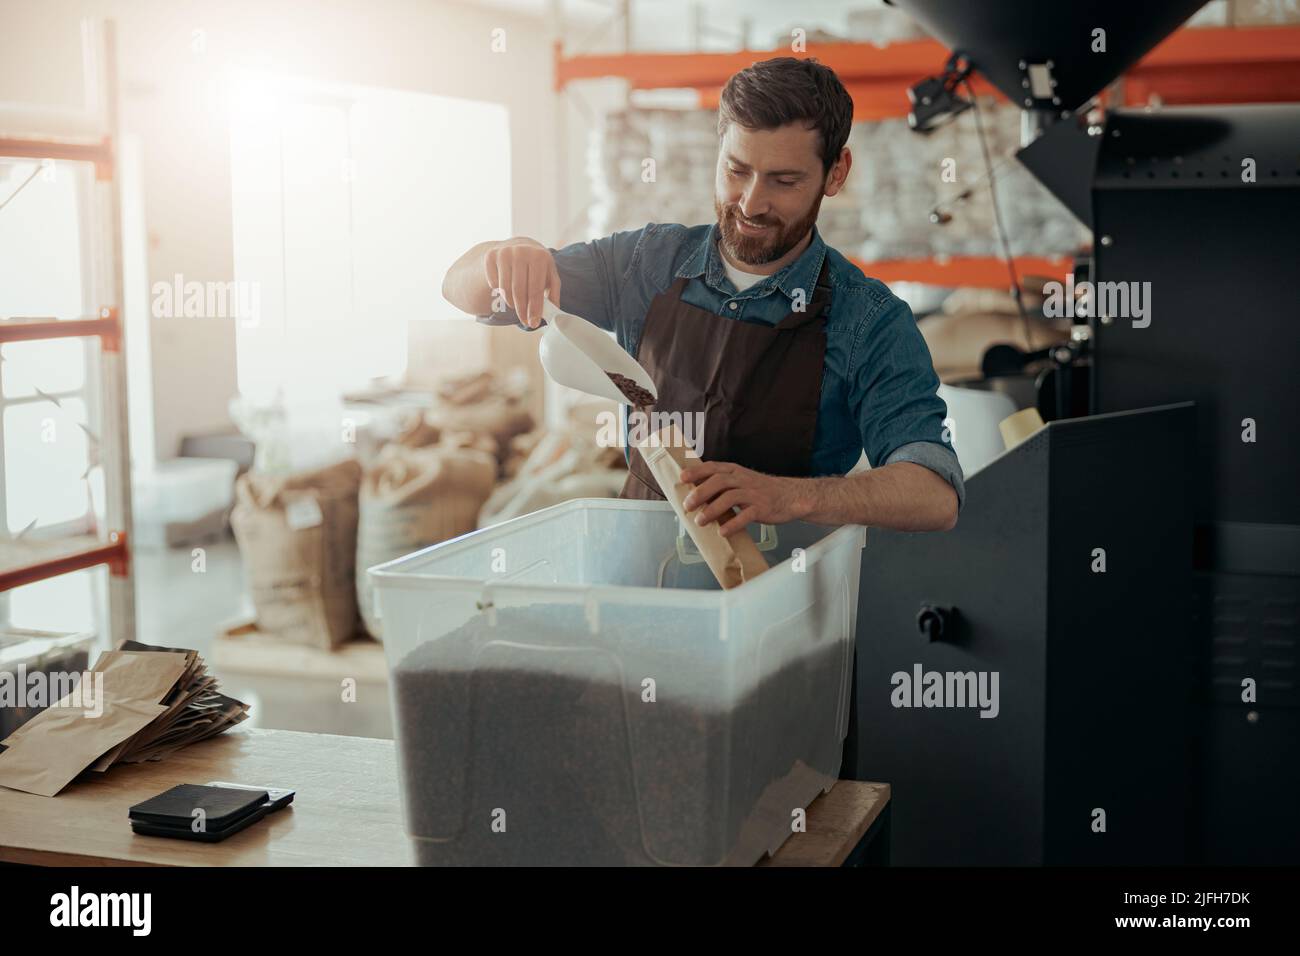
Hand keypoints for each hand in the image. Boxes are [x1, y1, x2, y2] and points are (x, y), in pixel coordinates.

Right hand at [483, 238, 560, 328]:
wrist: (520, 245)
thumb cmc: (538, 266)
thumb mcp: (550, 276)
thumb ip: (553, 294)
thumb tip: (552, 313)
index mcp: (539, 256)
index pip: (535, 289)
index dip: (534, 309)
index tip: (533, 323)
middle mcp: (521, 252)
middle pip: (519, 291)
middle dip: (522, 311)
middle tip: (525, 322)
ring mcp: (504, 252)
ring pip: (505, 289)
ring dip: (511, 303)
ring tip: (517, 305)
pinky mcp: (491, 255)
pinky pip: (493, 283)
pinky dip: (500, 291)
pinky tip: (507, 288)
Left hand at [679, 461, 807, 535]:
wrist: (790, 496)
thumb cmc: (760, 490)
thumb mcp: (740, 481)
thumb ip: (721, 486)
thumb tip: (694, 494)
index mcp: (735, 471)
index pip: (713, 467)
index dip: (696, 472)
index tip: (682, 478)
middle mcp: (743, 479)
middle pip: (718, 481)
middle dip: (700, 493)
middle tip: (687, 505)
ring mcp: (753, 493)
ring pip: (729, 497)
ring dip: (712, 510)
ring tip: (700, 521)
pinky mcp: (762, 508)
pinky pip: (746, 515)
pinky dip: (732, 524)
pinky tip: (722, 532)